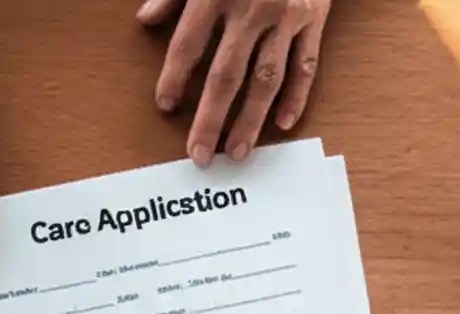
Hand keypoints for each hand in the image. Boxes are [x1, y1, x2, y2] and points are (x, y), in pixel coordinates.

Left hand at [137, 0, 331, 166]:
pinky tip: (282, 124)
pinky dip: (296, 96)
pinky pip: (306, 65)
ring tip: (237, 152)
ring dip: (250, 120)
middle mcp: (251, 9)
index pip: (188, 46)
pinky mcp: (314, 19)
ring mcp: (285, 17)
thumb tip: (145, 20)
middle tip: (199, 155)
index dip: (174, 79)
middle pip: (226, 75)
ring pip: (266, 79)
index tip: (165, 107)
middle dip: (210, 119)